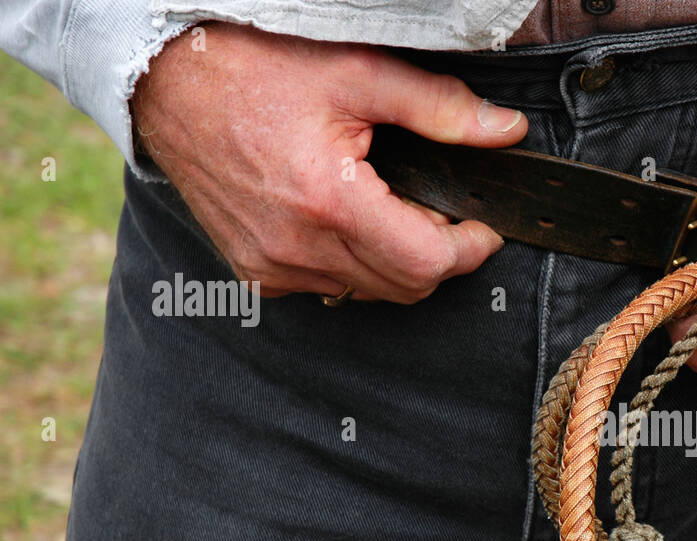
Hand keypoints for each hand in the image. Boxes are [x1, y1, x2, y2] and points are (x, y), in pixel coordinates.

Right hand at [131, 21, 528, 301]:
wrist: (167, 82)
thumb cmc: (254, 69)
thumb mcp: (358, 74)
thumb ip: (439, 108)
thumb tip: (506, 132)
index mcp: (329, 203)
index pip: (428, 263)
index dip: (469, 247)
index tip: (482, 225)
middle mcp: (298, 249)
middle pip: (406, 287)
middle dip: (437, 253)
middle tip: (436, 206)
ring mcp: (274, 267)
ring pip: (370, 292)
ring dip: (395, 260)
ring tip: (386, 203)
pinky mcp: (257, 272)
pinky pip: (329, 288)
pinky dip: (353, 264)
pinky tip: (345, 219)